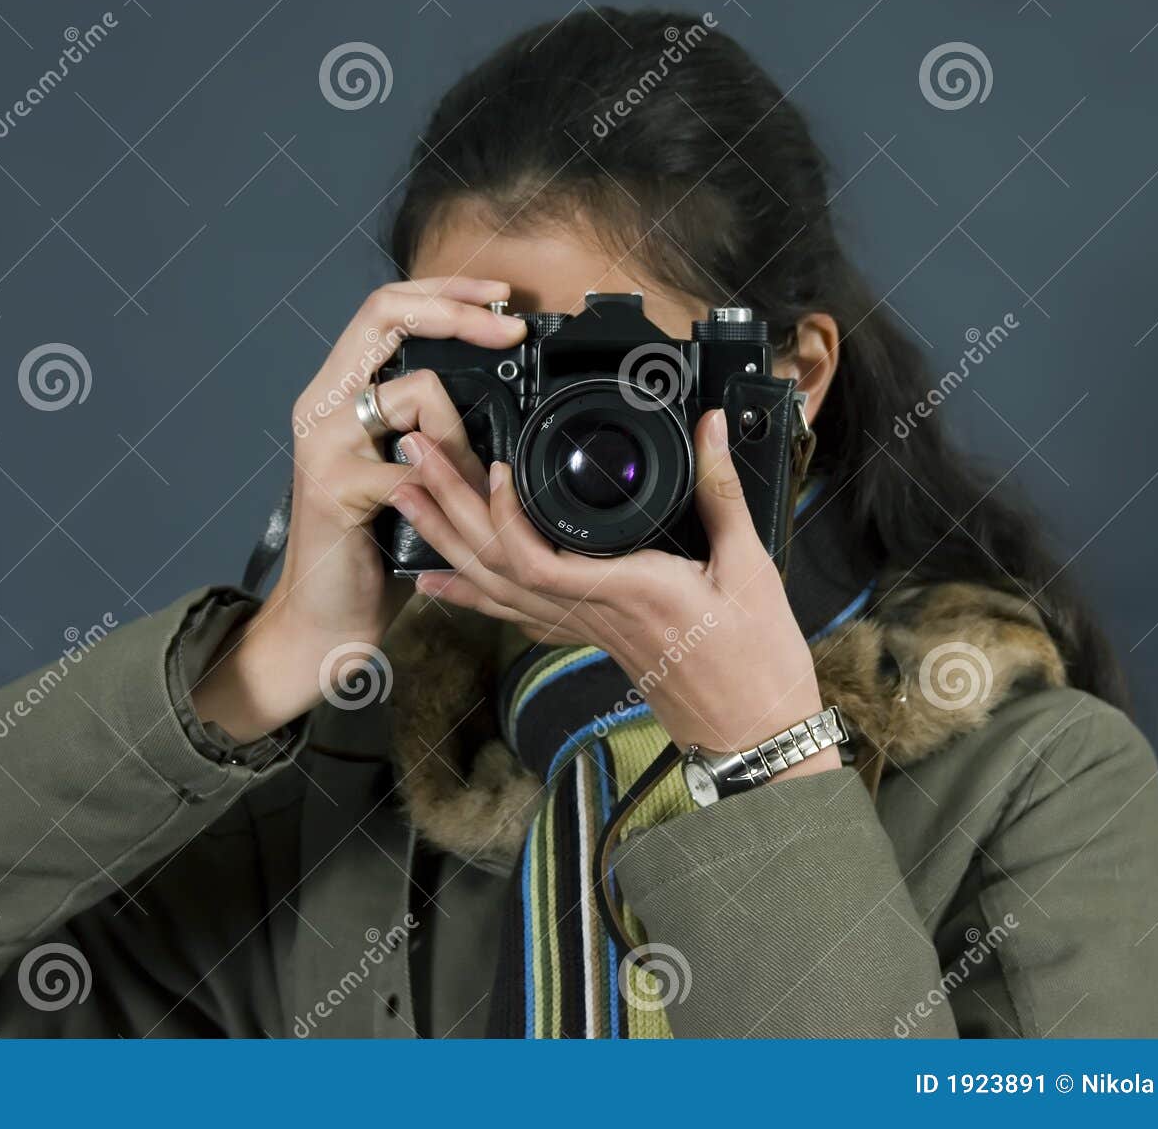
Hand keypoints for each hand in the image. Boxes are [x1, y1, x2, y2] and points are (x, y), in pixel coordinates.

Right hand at [193, 277, 524, 741]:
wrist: (327, 619)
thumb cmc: (374, 548)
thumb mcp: (411, 472)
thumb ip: (433, 429)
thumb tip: (496, 394)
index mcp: (339, 395)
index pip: (386, 308)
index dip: (444, 292)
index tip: (500, 297)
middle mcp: (322, 406)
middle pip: (386, 315)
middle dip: (459, 312)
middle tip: (509, 327)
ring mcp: (324, 444)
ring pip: (416, 391)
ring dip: (461, 435)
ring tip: (463, 485)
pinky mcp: (335, 487)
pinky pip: (415, 466)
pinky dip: (446, 489)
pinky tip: (437, 515)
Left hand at [391, 408, 832, 771]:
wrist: (752, 732)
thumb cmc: (754, 660)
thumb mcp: (749, 567)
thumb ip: (720, 491)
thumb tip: (711, 425)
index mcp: (625, 590)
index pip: (535, 559)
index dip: (502, 516)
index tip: (492, 466)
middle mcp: (590, 612)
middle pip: (495, 564)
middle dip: (446, 508)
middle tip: (410, 458)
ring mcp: (583, 629)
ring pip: (494, 588)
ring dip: (443, 541)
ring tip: (404, 497)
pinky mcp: (587, 637)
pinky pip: (514, 612)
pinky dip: (470, 591)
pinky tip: (436, 578)